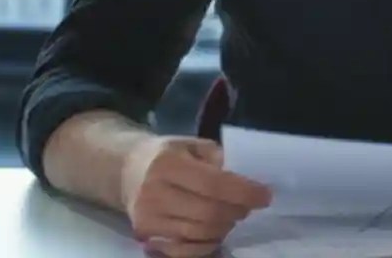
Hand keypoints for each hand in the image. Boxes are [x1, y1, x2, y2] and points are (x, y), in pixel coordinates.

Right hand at [121, 135, 272, 256]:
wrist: (127, 170)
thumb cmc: (167, 155)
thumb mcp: (192, 145)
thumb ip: (217, 159)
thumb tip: (244, 181)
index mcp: (167, 164)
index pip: (213, 184)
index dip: (243, 192)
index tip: (265, 195)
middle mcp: (154, 193)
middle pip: (209, 213)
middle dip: (236, 211)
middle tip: (248, 206)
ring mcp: (148, 218)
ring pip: (200, 233)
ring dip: (224, 227)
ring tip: (231, 215)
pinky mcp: (145, 236)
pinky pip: (184, 251)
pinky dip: (206, 245)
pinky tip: (215, 233)